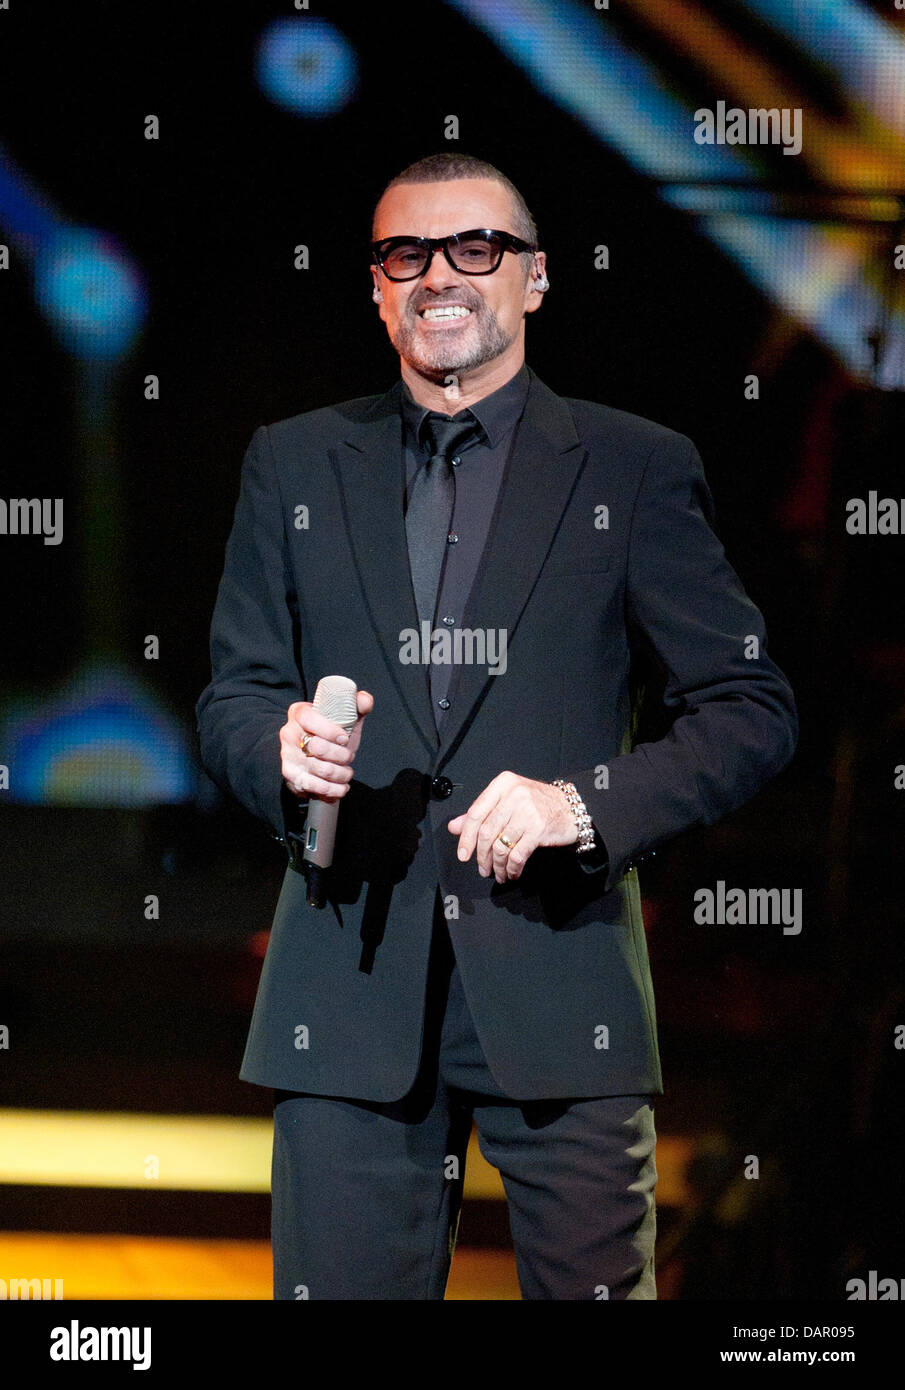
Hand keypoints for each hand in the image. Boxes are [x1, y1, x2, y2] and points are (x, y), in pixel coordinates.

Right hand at [280, 691, 373, 798]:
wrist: (309, 755)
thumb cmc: (330, 733)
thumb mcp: (342, 717)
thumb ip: (356, 706)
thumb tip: (365, 700)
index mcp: (298, 713)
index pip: (308, 718)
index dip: (329, 729)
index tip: (345, 738)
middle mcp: (289, 732)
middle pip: (317, 747)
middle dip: (341, 756)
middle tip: (350, 757)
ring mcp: (287, 754)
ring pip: (319, 769)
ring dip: (341, 774)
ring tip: (348, 773)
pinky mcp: (290, 774)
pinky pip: (313, 785)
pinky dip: (333, 789)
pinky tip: (342, 788)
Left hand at [447, 771, 576, 882]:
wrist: (571, 808)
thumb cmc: (537, 804)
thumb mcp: (507, 800)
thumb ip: (481, 813)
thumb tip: (454, 827)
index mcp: (503, 784)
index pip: (476, 813)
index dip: (466, 837)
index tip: (463, 854)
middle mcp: (514, 795)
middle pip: (487, 832)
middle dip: (481, 856)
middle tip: (481, 868)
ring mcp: (527, 811)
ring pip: (501, 846)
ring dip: (497, 865)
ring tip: (497, 873)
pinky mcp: (538, 829)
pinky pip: (517, 855)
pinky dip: (512, 868)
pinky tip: (511, 873)